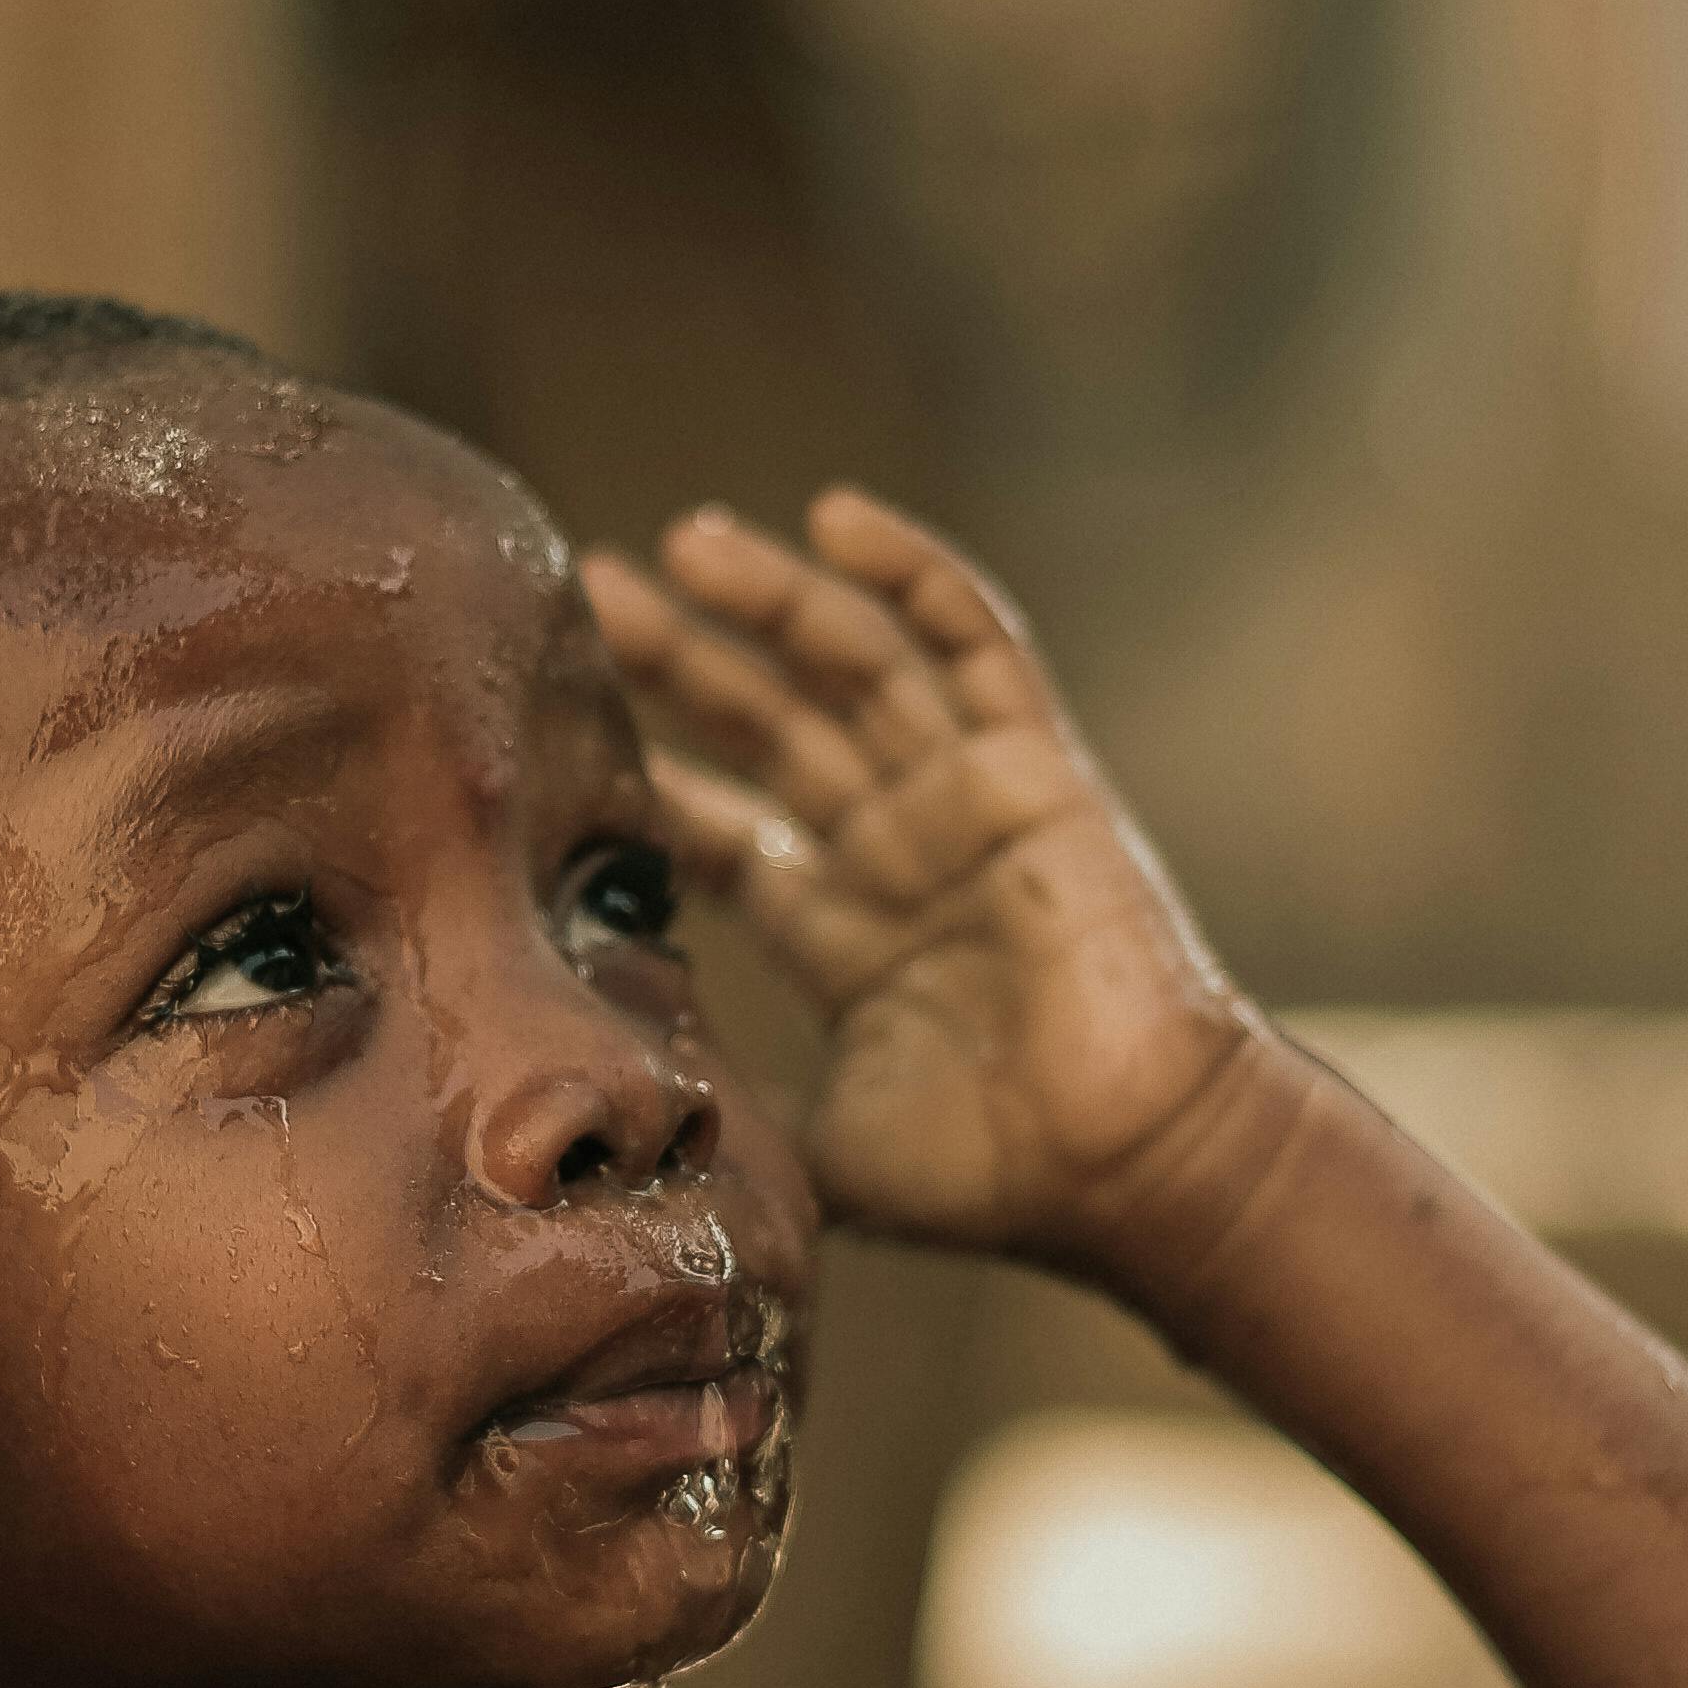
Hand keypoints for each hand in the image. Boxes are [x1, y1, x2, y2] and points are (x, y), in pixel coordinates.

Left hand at [582, 486, 1261, 1271]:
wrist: (1132, 1164)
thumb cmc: (993, 1171)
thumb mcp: (820, 1142)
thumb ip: (737, 1109)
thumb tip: (626, 1119)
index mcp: (843, 932)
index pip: (722, 828)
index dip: (646, 772)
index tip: (555, 721)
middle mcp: (899, 849)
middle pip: (769, 726)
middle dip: (682, 658)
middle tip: (588, 589)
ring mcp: (968, 800)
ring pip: (853, 665)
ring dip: (773, 598)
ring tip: (682, 540)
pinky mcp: (1040, 767)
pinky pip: (975, 644)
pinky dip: (912, 574)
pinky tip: (834, 516)